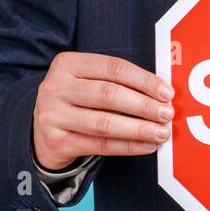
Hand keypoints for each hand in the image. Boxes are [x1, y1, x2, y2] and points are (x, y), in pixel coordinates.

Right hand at [32, 52, 174, 170]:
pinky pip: (100, 146)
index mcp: (68, 63)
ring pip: (104, 123)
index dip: (144, 80)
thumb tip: (162, 94)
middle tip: (167, 114)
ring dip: (139, 129)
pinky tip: (147, 145)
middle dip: (144, 105)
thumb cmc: (78, 101)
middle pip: (109, 94)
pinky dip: (128, 146)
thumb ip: (119, 82)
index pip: (114, 68)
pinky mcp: (56, 142)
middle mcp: (55, 87)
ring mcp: (52, 115)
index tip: (167, 93)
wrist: (41, 132)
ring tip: (161, 132)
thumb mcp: (89, 82)